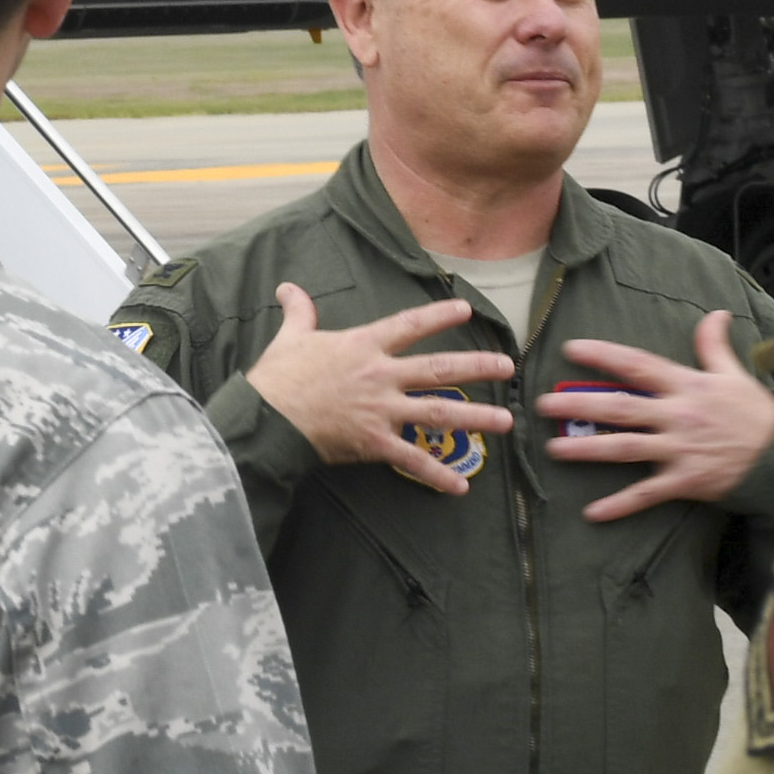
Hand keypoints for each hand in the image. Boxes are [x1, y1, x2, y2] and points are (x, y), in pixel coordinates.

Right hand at [245, 285, 515, 494]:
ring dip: (475, 418)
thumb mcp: (291, 338)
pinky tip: (462, 486)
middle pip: (438, 368)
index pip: (409, 325)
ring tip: (506, 422)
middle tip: (507, 366)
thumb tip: (287, 287)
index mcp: (363, 346)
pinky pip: (413, 460)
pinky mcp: (374, 442)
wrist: (266, 419)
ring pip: (438, 413)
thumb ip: (299, 313)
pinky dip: (438, 474)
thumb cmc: (278, 377)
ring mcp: (381, 410)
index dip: (438, 315)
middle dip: (476, 366)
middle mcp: (380, 375)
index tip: (466, 308)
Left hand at [543, 312, 773, 522]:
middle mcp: (678, 415)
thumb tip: (714, 312)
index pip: (637, 365)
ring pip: (625, 448)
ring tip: (554, 448)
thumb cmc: (757, 414)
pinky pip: (647, 494)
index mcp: (687, 385)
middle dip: (580, 403)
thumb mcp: (735, 374)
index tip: (570, 349)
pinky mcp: (685, 481)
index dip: (603, 355)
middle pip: (620, 407)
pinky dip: (620, 504)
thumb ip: (714, 346)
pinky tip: (592, 512)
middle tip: (542, 404)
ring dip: (588, 448)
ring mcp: (679, 450)